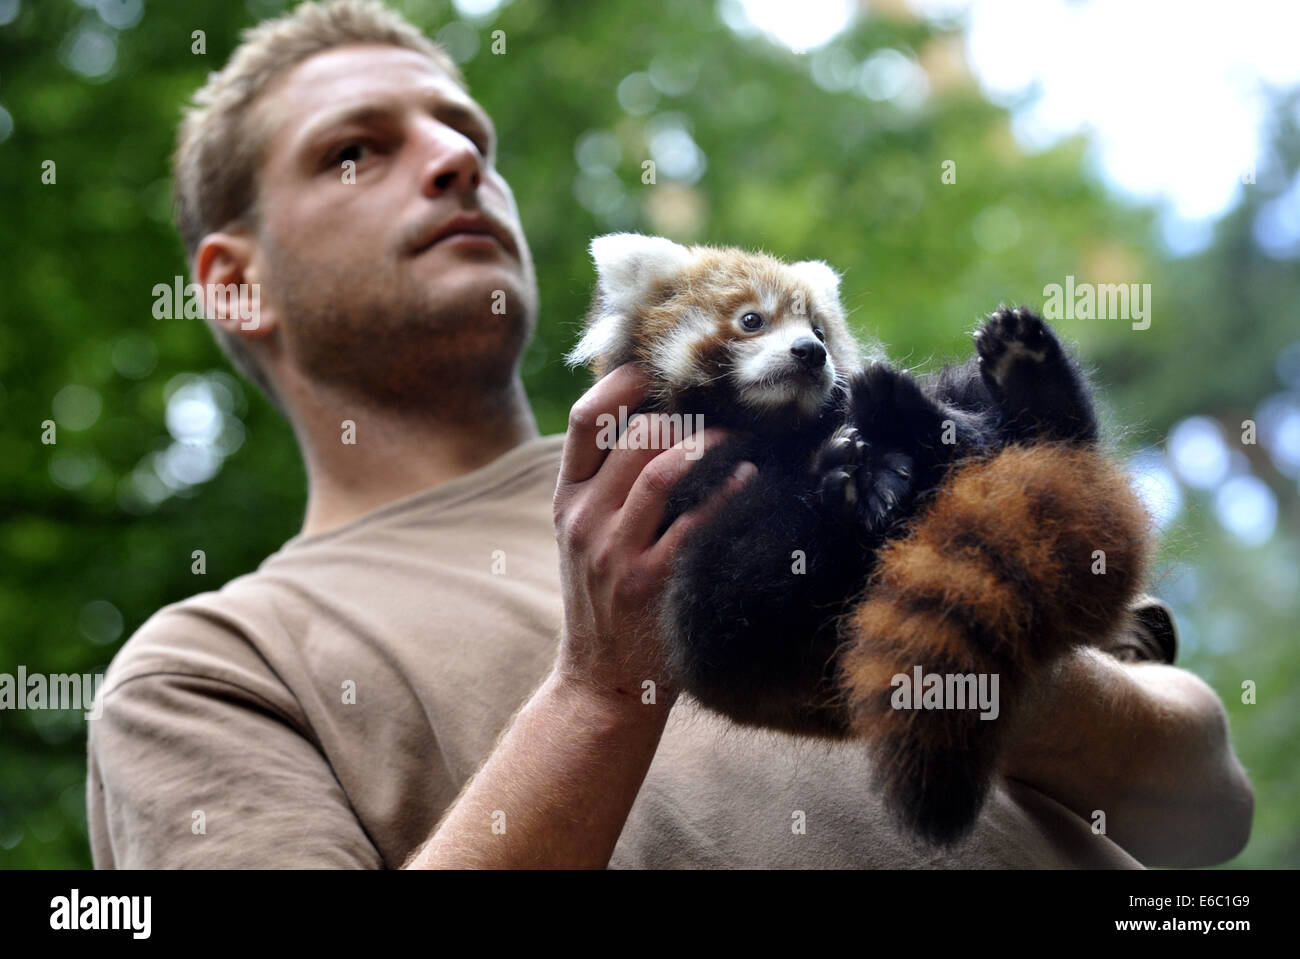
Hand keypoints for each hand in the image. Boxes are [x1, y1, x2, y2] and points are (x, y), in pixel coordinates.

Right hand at [552, 363, 753, 711]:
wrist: (600, 680)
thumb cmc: (605, 599)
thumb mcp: (586, 536)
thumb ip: (606, 483)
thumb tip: (654, 418)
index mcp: (567, 500)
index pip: (587, 421)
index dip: (624, 383)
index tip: (663, 365)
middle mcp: (584, 519)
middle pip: (632, 435)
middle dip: (684, 409)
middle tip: (724, 401)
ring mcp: (614, 553)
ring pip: (657, 470)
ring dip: (706, 442)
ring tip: (738, 432)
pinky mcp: (648, 583)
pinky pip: (691, 523)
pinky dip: (725, 493)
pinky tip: (749, 477)